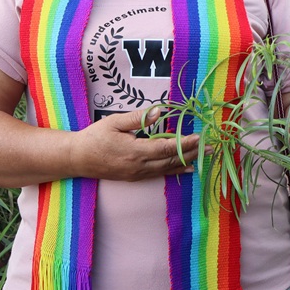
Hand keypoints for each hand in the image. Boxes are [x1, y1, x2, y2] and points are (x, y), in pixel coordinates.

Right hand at [72, 107, 200, 181]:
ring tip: (205, 156)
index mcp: (135, 151)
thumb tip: (159, 111)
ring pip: (168, 168)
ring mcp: (138, 174)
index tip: (200, 137)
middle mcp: (139, 166)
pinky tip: (187, 168)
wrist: (78, 159)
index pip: (166, 147)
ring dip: (187, 162)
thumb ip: (138, 118)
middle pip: (171, 160)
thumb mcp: (114, 122)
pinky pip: (160, 174)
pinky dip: (175, 170)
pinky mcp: (136, 177)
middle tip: (211, 147)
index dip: (185, 143)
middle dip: (193, 153)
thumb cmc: (95, 137)